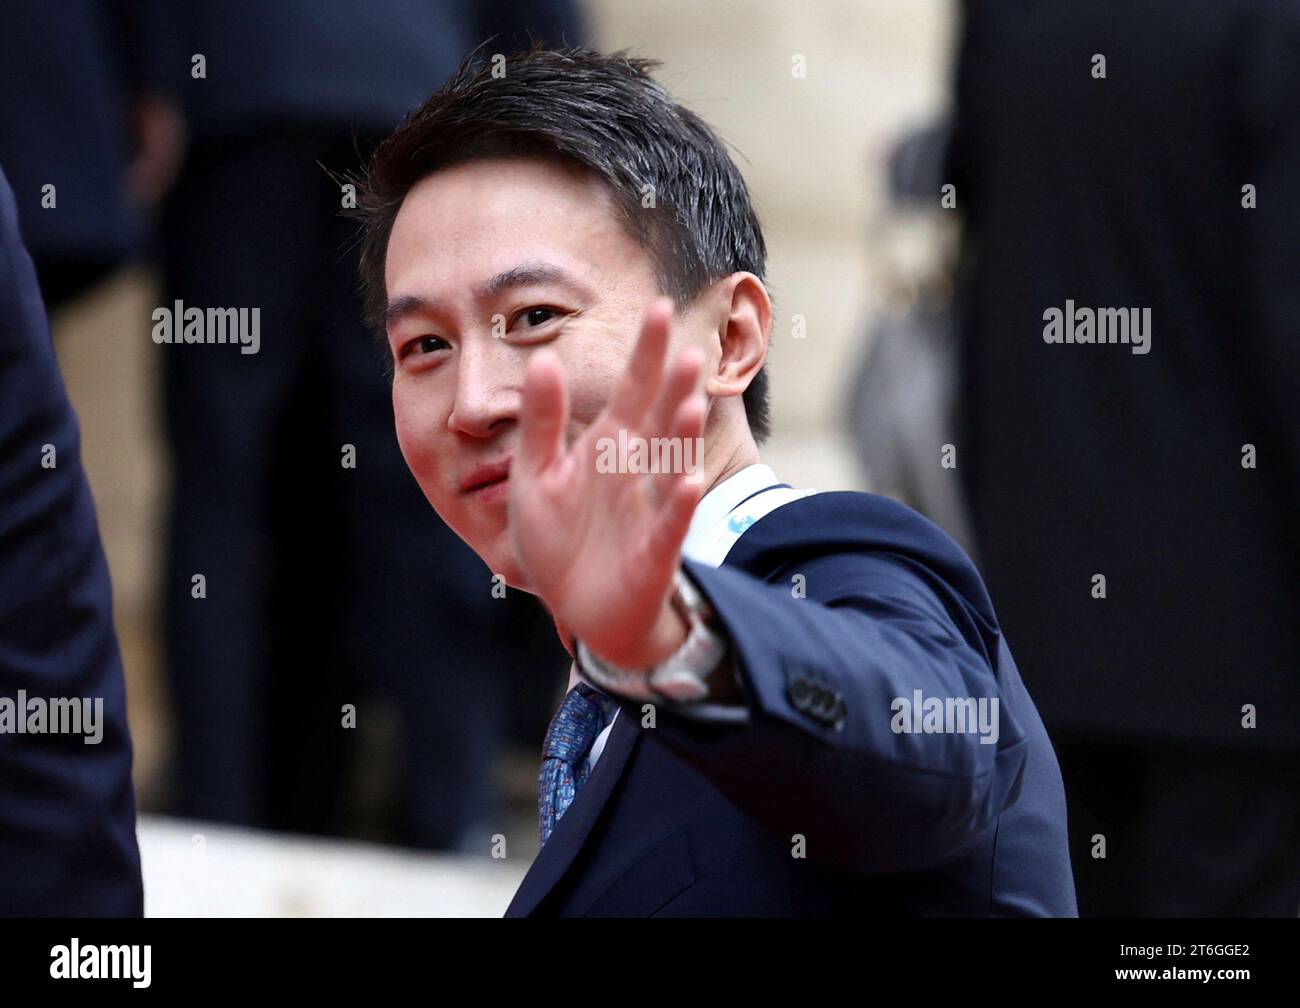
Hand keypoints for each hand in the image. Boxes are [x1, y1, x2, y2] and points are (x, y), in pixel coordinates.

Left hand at [510, 296, 706, 668]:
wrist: (578, 609)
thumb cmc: (559, 541)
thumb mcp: (535, 476)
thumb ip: (541, 422)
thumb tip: (543, 358)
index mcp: (607, 447)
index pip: (632, 390)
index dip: (644, 352)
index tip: (658, 307)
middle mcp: (635, 471)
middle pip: (659, 420)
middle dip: (674, 387)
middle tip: (691, 348)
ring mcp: (649, 509)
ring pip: (670, 463)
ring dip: (681, 436)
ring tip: (691, 400)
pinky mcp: (653, 552)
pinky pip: (668, 525)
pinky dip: (676, 506)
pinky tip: (685, 481)